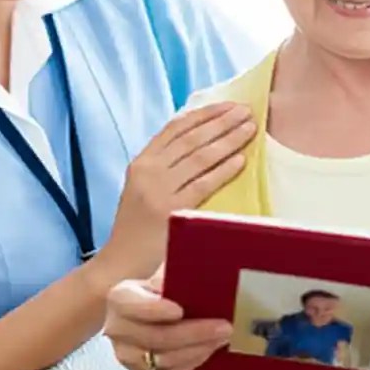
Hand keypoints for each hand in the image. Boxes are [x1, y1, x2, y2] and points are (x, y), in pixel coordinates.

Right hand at [93, 103, 254, 281]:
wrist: (121, 265)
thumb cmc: (137, 228)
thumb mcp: (143, 189)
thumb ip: (165, 168)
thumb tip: (204, 143)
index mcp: (141, 162)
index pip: (176, 128)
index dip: (204, 114)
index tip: (228, 105)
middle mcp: (148, 171)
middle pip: (191, 138)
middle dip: (221, 122)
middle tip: (247, 111)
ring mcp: (158, 191)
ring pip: (199, 157)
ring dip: (228, 140)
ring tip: (249, 130)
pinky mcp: (171, 212)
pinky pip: (203, 185)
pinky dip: (223, 171)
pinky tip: (241, 161)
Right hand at [103, 266, 232, 369]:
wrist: (144, 315)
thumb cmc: (159, 292)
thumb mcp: (165, 275)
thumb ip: (177, 275)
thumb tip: (200, 275)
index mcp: (120, 298)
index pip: (133, 305)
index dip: (155, 309)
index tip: (180, 309)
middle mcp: (118, 329)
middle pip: (155, 337)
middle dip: (193, 333)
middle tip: (223, 326)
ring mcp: (127, 355)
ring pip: (164, 359)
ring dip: (197, 350)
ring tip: (222, 338)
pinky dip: (191, 363)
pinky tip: (208, 350)